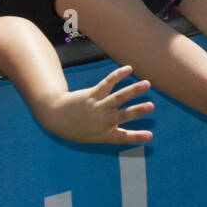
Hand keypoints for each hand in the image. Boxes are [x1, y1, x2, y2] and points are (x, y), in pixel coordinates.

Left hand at [38, 65, 154, 144]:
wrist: (55, 117)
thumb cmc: (79, 129)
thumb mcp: (95, 137)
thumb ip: (115, 133)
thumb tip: (139, 134)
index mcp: (104, 134)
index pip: (122, 137)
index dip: (136, 137)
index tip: (150, 135)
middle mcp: (102, 121)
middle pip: (122, 115)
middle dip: (137, 111)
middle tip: (151, 106)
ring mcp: (96, 106)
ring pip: (117, 97)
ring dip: (133, 90)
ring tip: (146, 84)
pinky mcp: (92, 94)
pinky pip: (106, 83)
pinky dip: (117, 75)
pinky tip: (128, 68)